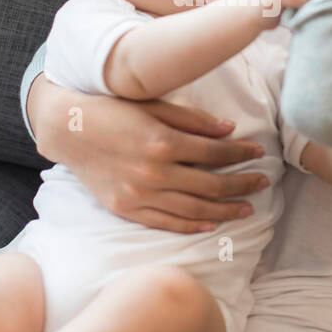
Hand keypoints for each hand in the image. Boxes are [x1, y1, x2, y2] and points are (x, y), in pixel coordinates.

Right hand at [27, 73, 271, 231]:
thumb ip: (192, 120)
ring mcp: (139, 196)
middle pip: (211, 185)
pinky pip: (166, 223)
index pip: (215, 153)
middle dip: (242, 183)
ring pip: (194, 209)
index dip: (241, 153)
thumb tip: (230, 130)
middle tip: (264, 182)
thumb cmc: (112, 110)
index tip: (259, 151)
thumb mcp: (153, 105)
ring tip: (248, 208)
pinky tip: (213, 224)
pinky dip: (192, 225)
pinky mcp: (126, 209)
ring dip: (225, 210)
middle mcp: (153, 174)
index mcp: (162, 142)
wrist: (67, 130)